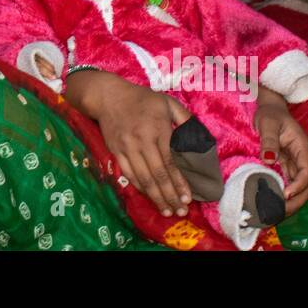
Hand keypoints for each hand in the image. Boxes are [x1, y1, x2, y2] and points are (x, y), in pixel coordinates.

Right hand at [66, 70, 193, 216]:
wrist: (108, 96)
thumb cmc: (142, 99)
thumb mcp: (167, 102)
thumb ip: (185, 118)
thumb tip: (199, 138)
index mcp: (158, 129)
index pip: (171, 162)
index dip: (180, 183)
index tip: (188, 198)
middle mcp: (142, 141)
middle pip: (157, 175)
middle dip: (170, 196)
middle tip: (180, 211)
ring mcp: (127, 148)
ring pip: (143, 179)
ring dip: (156, 197)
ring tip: (167, 211)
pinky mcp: (115, 152)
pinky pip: (129, 175)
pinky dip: (140, 188)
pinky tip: (149, 197)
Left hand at [255, 88, 307, 215]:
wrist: (269, 108)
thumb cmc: (269, 113)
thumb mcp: (268, 123)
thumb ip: (269, 140)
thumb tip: (269, 160)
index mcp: (303, 147)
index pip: (307, 171)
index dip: (299, 185)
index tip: (286, 194)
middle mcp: (303, 158)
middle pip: (307, 184)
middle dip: (297, 200)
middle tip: (280, 212)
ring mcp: (296, 163)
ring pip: (300, 187)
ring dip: (292, 201)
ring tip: (276, 213)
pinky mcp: (287, 166)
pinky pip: (289, 183)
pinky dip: (284, 195)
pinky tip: (273, 204)